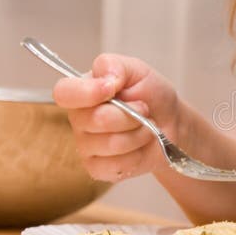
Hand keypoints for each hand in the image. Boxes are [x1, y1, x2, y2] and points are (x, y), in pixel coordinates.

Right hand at [53, 53, 180, 181]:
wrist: (171, 123)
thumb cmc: (150, 95)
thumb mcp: (137, 70)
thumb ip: (115, 65)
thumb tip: (105, 79)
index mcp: (82, 92)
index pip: (64, 93)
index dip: (88, 92)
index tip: (112, 89)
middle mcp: (79, 120)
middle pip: (97, 120)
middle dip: (131, 114)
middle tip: (144, 109)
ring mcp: (86, 147)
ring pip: (112, 144)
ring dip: (140, 134)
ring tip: (146, 127)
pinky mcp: (98, 169)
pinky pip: (117, 165)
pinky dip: (138, 154)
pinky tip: (140, 146)